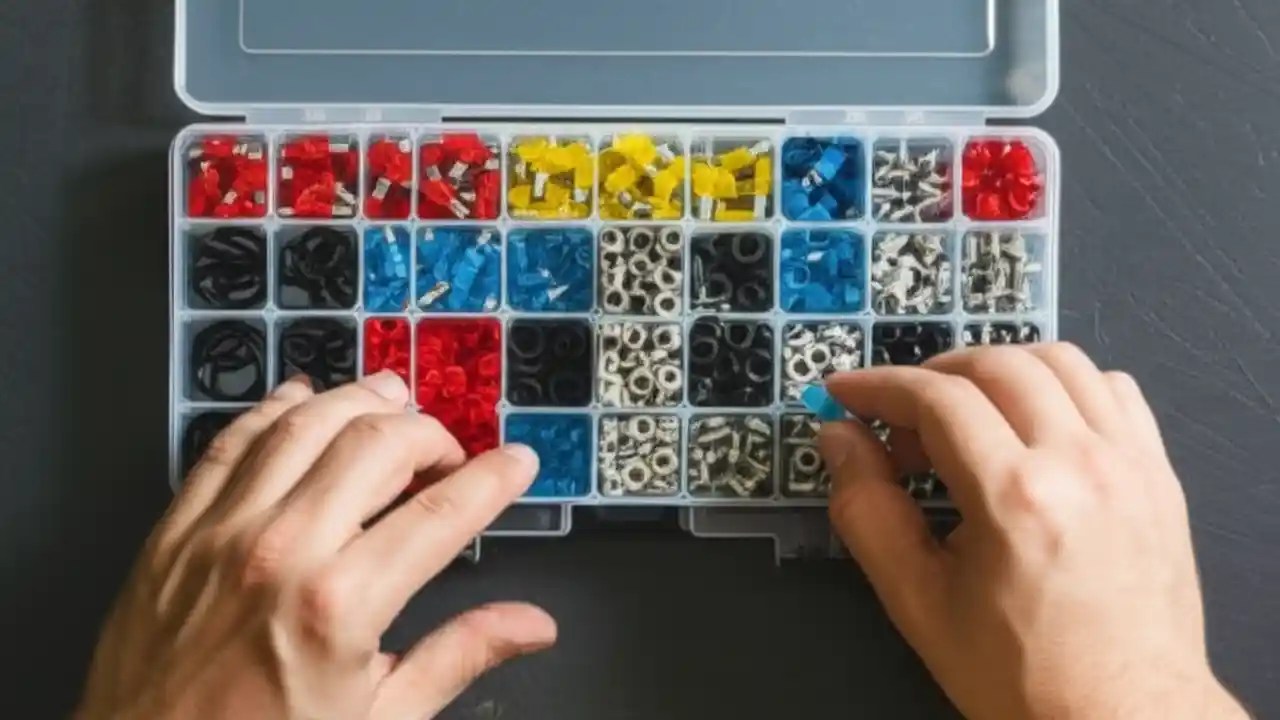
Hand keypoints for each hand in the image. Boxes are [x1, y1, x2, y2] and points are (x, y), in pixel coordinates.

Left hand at [77, 372, 555, 719]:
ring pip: (303, 425)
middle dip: (429, 433)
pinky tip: (300, 401)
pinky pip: (229, 444)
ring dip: (357, 400)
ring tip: (392, 399)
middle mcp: (280, 554)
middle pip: (375, 446)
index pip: (441, 514)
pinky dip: (272, 411)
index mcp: (340, 609)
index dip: (492, 478)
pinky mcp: (174, 534)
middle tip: (450, 454)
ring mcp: (220, 535)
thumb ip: (456, 658)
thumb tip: (529, 627)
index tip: (516, 463)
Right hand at [820, 343, 1246, 719]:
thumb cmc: (1016, 673)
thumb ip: (867, 510)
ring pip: (1059, 361)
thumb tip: (838, 436)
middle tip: (899, 424)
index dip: (878, 386)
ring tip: (964, 415)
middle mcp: (1081, 462)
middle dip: (931, 374)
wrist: (1122, 718)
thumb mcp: (917, 601)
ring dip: (998, 370)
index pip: (937, 398)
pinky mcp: (1159, 473)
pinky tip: (1033, 427)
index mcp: (1016, 497)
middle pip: (997, 364)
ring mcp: (1131, 462)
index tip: (844, 392)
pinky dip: (1062, 387)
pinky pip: (1112, 389)